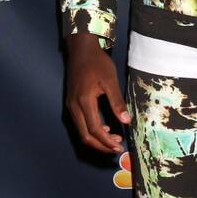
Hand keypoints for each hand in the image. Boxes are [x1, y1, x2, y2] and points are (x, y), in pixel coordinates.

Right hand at [64, 33, 130, 152]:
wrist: (81, 50)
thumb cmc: (97, 63)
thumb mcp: (110, 80)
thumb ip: (117, 101)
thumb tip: (126, 121)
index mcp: (84, 102)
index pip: (95, 129)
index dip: (107, 141)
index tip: (119, 146)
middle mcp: (73, 107)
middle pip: (85, 135)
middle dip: (101, 145)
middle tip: (117, 148)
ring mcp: (70, 105)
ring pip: (81, 131)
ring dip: (96, 139)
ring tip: (113, 139)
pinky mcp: (71, 103)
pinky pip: (79, 123)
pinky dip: (90, 130)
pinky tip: (103, 128)